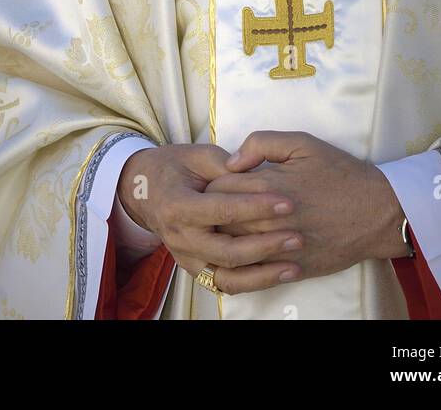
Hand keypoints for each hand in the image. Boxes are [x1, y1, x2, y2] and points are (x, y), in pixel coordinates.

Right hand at [116, 144, 302, 290]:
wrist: (143, 190)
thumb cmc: (174, 167)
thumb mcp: (198, 155)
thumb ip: (227, 166)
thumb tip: (258, 174)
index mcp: (178, 205)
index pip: (222, 210)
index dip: (256, 207)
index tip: (287, 202)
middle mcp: (181, 237)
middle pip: (228, 251)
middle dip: (266, 245)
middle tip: (297, 236)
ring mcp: (186, 258)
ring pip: (228, 276)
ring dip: (264, 273)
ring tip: (294, 264)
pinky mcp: (195, 269)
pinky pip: (226, 284)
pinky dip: (253, 282)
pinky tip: (278, 274)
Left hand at [205, 131, 406, 288]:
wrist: (377, 212)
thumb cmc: (340, 173)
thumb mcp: (302, 143)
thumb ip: (261, 144)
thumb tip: (232, 161)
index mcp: (267, 185)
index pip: (217, 188)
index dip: (210, 184)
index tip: (211, 182)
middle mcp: (268, 219)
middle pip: (219, 220)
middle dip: (211, 214)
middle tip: (209, 207)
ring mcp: (279, 248)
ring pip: (232, 248)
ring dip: (222, 239)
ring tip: (220, 229)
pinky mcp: (291, 268)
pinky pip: (254, 272)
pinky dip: (241, 265)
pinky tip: (237, 255)